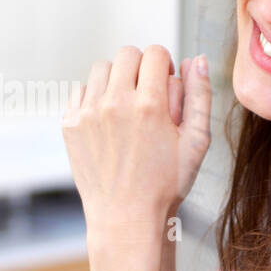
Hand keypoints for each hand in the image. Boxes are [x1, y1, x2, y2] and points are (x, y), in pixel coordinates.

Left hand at [61, 45, 211, 234]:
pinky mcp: (70, 125)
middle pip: (127, 54)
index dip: (165, 63)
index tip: (165, 83)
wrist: (125, 217)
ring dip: (116, 78)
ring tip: (126, 104)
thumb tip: (200, 58)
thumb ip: (199, 96)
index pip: (155, 53)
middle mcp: (115, 104)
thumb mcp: (196, 142)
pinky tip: (107, 120)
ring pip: (102, 68)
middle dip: (141, 66)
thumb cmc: (166, 183)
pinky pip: (81, 90)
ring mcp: (88, 114)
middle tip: (147, 91)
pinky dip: (95, 97)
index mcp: (149, 105)